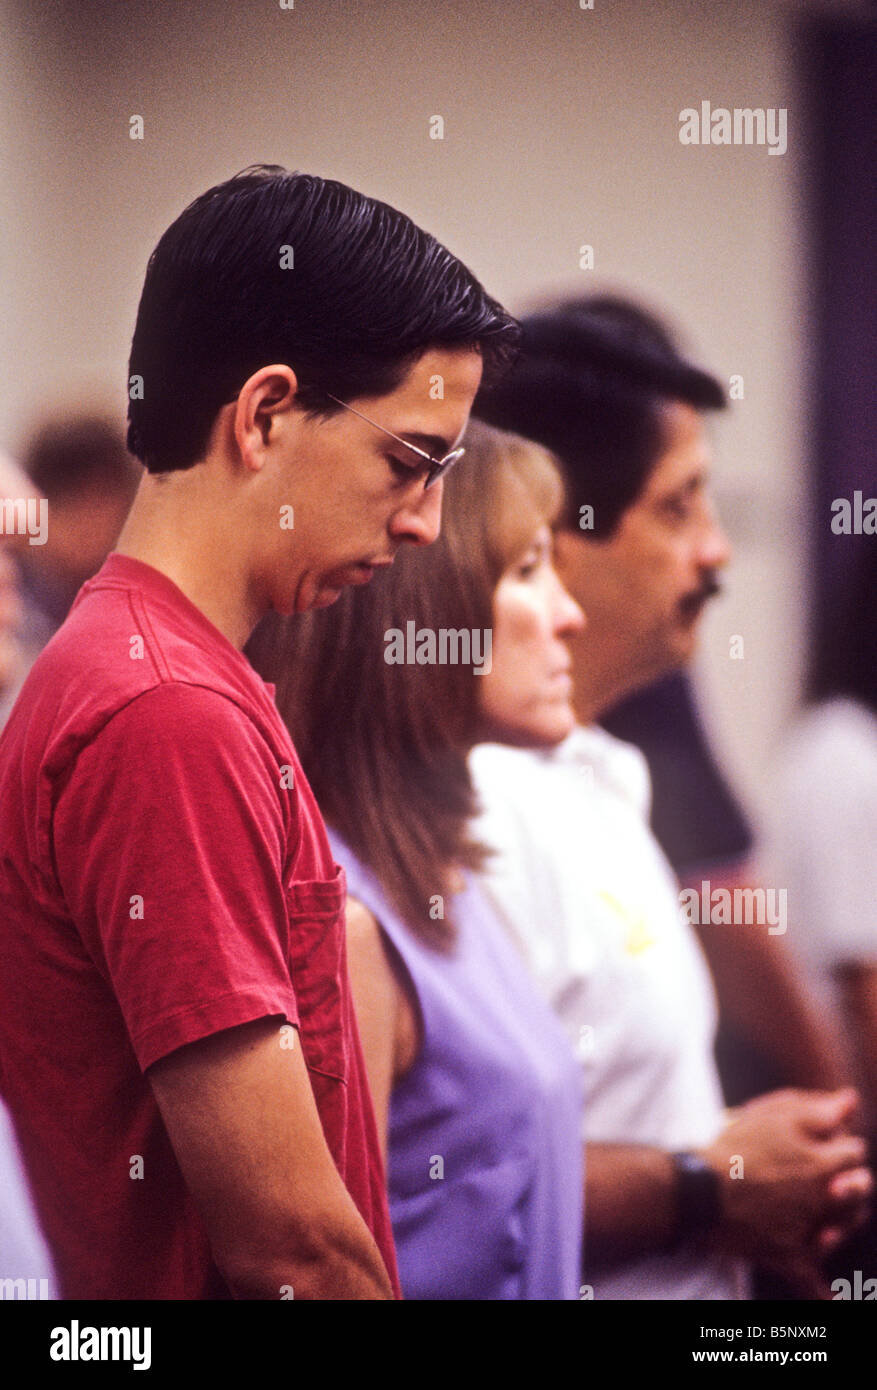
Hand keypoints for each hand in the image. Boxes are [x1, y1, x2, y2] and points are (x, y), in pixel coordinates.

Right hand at [701, 1088, 870, 1276]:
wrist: (701, 1192)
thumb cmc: (737, 1149)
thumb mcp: (776, 1118)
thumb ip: (819, 1111)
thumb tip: (850, 1100)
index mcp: (823, 1165)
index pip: (853, 1151)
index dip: (842, 1141)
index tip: (830, 1138)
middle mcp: (822, 1201)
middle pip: (858, 1192)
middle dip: (854, 1180)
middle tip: (839, 1176)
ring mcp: (806, 1232)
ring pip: (842, 1231)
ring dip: (847, 1222)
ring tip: (839, 1213)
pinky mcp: (786, 1257)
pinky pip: (810, 1281)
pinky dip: (822, 1292)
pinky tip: (834, 1300)